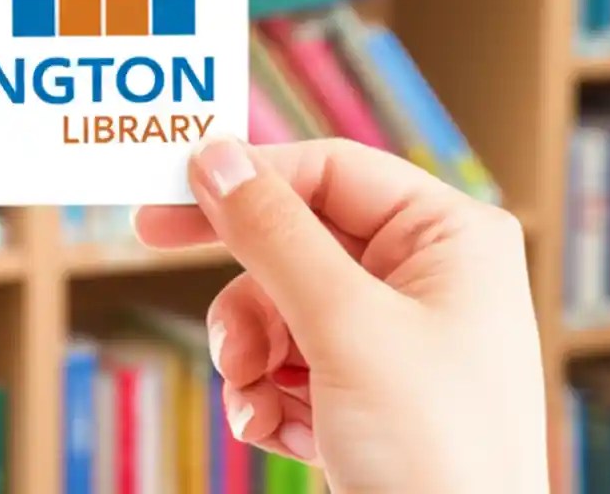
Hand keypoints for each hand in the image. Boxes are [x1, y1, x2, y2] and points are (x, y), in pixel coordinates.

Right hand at [135, 138, 546, 493]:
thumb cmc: (436, 450)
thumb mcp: (345, 327)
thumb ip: (274, 235)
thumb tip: (216, 159)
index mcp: (448, 237)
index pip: (329, 171)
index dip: (246, 179)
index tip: (166, 197)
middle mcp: (425, 277)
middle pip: (295, 242)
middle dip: (246, 293)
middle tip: (162, 259)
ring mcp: (396, 336)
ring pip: (280, 306)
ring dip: (249, 354)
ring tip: (253, 399)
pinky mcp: (368, 390)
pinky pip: (288, 362)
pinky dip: (266, 393)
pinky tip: (272, 430)